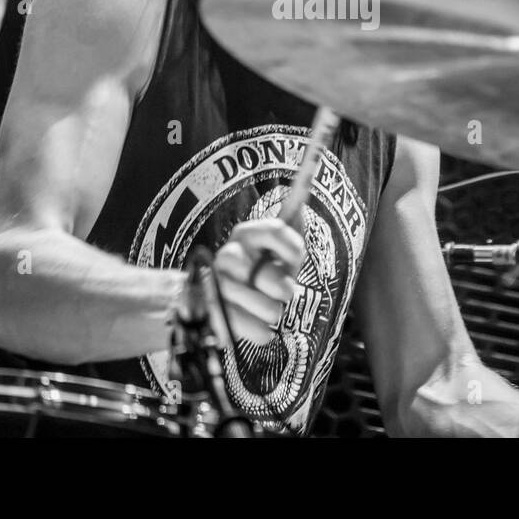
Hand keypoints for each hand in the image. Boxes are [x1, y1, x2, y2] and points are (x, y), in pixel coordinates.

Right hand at [213, 218, 305, 344]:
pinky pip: (247, 326)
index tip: (295, 261)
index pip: (275, 231)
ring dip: (270, 311)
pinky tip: (260, 328)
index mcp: (248, 234)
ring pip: (261, 305)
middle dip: (280, 287)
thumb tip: (305, 186)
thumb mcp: (278, 254)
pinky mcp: (213, 312)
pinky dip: (259, 331)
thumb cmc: (259, 275)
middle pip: (266, 274)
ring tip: (269, 312)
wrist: (216, 302)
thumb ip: (290, 231)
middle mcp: (230, 254)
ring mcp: (218, 284)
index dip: (292, 248)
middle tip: (282, 293)